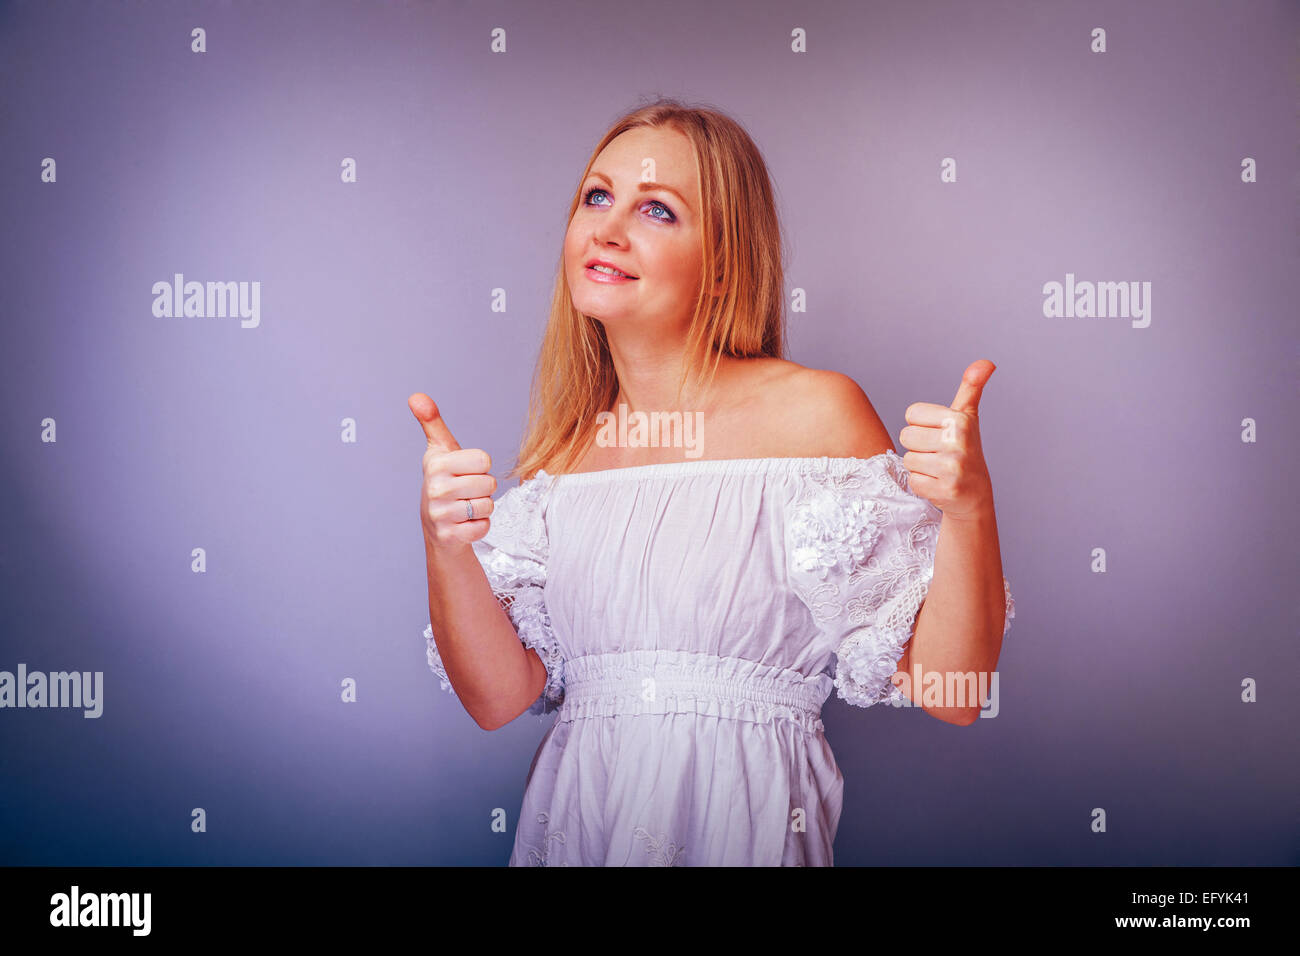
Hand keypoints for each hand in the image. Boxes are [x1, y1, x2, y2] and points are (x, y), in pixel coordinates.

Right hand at [409, 393, 497, 548]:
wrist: (437, 526)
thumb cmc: (444, 482)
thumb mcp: (440, 451)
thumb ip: (432, 422)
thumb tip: (416, 396)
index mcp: (436, 464)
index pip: (483, 460)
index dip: (480, 467)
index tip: (465, 472)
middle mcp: (435, 489)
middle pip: (489, 484)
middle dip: (484, 489)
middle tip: (467, 492)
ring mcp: (440, 514)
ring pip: (488, 506)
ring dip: (482, 508)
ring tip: (465, 507)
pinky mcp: (449, 536)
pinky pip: (483, 527)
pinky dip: (480, 526)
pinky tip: (465, 523)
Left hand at [898, 360, 995, 520]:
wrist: (975, 495)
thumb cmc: (965, 450)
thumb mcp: (967, 417)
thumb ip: (971, 388)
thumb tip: (986, 362)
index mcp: (959, 419)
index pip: (911, 414)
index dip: (922, 425)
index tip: (940, 434)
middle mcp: (957, 442)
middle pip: (906, 436)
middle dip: (919, 447)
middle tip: (939, 454)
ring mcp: (952, 468)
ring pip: (908, 459)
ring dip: (919, 467)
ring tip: (939, 469)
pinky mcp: (945, 490)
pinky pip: (912, 481)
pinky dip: (922, 485)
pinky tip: (939, 484)